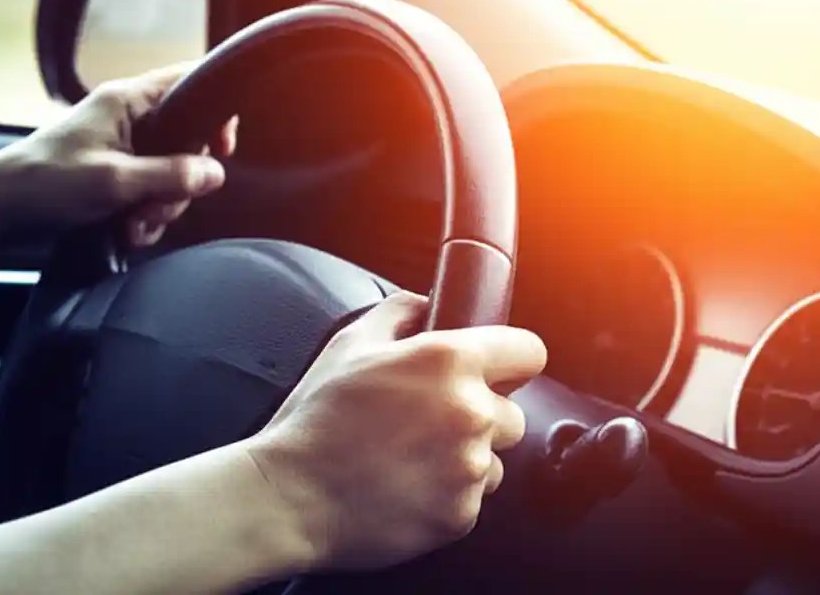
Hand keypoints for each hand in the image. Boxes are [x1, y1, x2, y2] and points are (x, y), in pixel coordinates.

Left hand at [0, 63, 237, 245]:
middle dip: (181, 182)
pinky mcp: (113, 176)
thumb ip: (171, 175)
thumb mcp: (115, 181)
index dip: (215, 113)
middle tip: (157, 206)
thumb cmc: (45, 183)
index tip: (222, 150)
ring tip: (133, 225)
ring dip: (160, 206)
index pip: (191, 82)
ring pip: (170, 174)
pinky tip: (125, 231)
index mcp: (127, 100)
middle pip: (187, 142)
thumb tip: (216, 174)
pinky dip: (143, 216)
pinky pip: (149, 193)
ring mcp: (121, 149)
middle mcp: (128, 119)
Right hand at [247, 292, 546, 570]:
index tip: (498, 372)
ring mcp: (469, 468)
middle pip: (512, 414)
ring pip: (494, 460)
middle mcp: (471, 412)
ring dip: (466, 459)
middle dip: (481, 416)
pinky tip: (405, 487)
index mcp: (450, 361)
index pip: (529, 351)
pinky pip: (472, 500)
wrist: (289, 496)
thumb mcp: (350, 344)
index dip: (512, 360)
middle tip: (430, 423)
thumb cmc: (316, 419)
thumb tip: (425, 306)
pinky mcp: (460, 514)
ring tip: (411, 459)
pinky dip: (447, 496)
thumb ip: (399, 313)